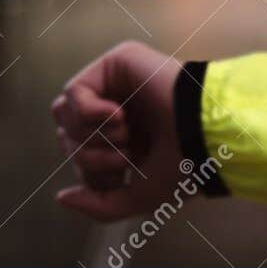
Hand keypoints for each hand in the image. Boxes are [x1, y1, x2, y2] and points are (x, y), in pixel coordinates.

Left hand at [52, 40, 185, 221]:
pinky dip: (90, 113)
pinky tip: (122, 117)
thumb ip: (98, 206)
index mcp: (123, 135)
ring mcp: (116, 83)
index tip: (120, 175)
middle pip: (66, 133)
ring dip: (89, 134)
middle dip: (89, 156)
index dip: (89, 171)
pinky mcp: (117, 61)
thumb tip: (61, 197)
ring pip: (63, 112)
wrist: (205, 135)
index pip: (77, 152)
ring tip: (125, 135)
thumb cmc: (182, 167)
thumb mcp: (136, 197)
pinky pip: (73, 91)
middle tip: (125, 157)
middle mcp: (117, 106)